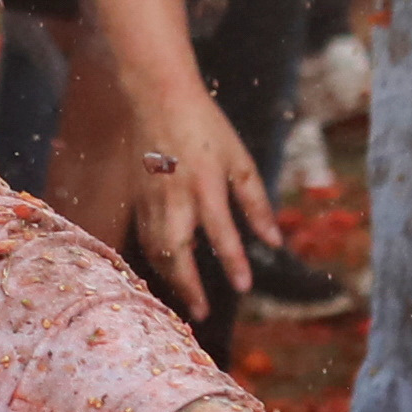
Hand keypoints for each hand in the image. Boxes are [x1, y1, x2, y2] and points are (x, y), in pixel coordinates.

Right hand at [124, 90, 275, 321]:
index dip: (234, 262)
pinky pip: (146, 238)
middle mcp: (176, 198)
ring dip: (172, 278)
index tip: (243, 287)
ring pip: (157, 250)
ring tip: (189, 297)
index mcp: (205, 185)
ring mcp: (151, 200)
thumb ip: (256, 202)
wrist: (157, 99)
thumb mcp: (239, 160)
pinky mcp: (137, 199)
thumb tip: (274, 241)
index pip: (221, 233)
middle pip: (177, 253)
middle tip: (203, 312)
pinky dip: (158, 259)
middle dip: (189, 286)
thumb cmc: (205, 128)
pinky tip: (170, 269)